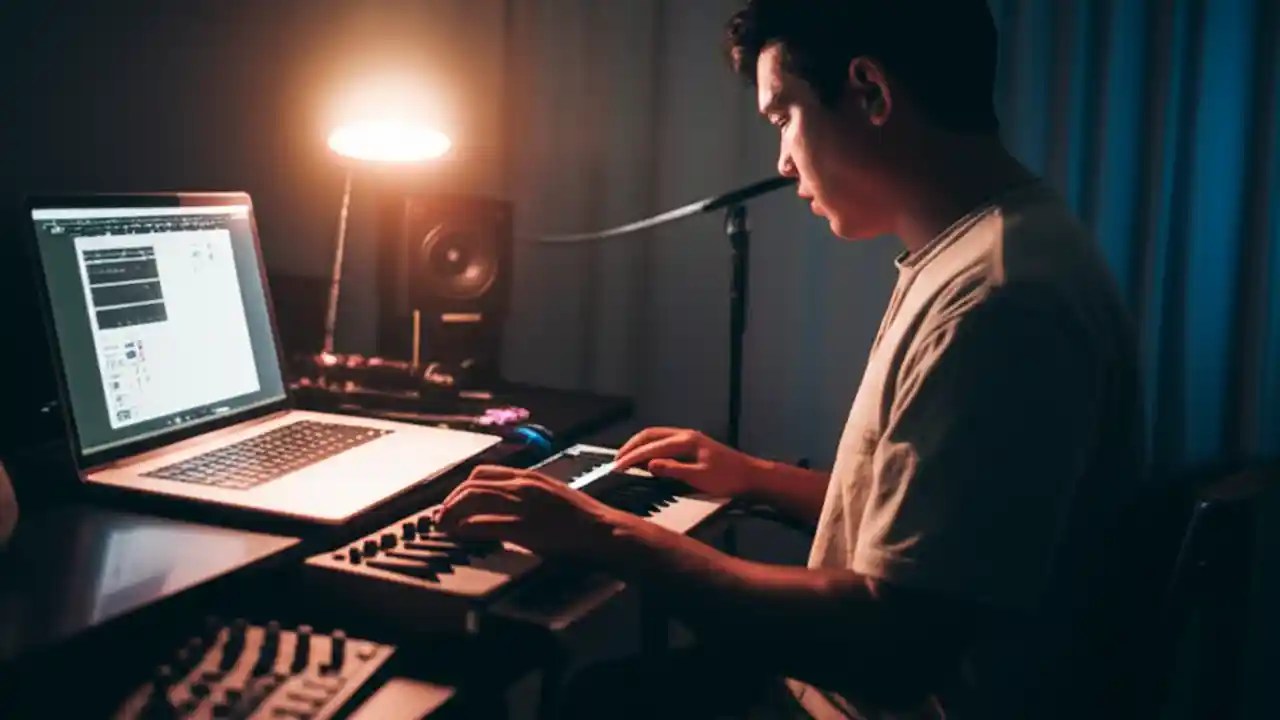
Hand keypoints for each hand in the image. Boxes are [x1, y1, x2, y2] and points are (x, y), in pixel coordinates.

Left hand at [435, 465, 631, 559]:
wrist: (605, 532)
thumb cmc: (584, 520)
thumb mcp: (553, 497)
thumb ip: (528, 497)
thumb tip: (505, 507)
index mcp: (530, 477)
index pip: (484, 473)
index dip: (462, 488)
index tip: (452, 503)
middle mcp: (524, 485)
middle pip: (473, 484)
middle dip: (451, 500)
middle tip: (441, 517)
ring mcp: (524, 505)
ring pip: (474, 500)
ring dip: (453, 513)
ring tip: (444, 527)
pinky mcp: (525, 527)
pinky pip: (486, 524)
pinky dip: (468, 528)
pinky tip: (461, 535)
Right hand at [613, 427, 764, 498]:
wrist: (751, 476)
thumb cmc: (728, 479)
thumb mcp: (700, 478)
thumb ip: (674, 470)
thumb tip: (649, 465)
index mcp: (686, 441)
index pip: (651, 447)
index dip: (632, 458)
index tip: (616, 468)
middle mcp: (685, 435)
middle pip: (649, 435)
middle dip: (630, 447)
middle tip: (616, 461)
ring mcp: (689, 437)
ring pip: (655, 435)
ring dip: (639, 445)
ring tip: (626, 459)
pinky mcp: (692, 443)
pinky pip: (663, 440)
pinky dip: (649, 447)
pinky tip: (646, 458)